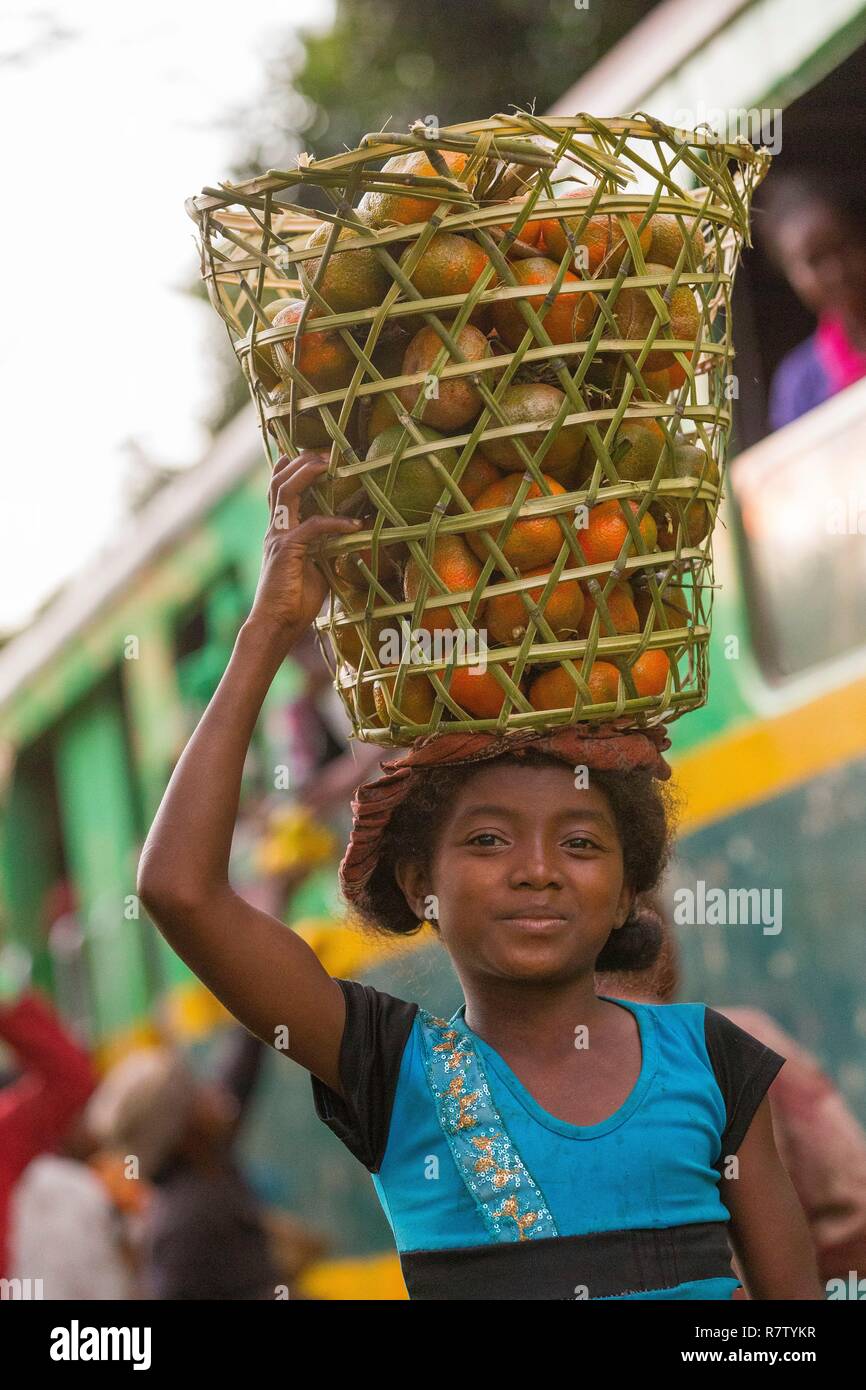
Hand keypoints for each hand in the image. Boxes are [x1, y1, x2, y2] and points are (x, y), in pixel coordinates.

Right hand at [248, 452, 362, 642]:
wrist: (278, 624)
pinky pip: (312, 527)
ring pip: (286, 493)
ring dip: (306, 474)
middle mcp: (275, 530)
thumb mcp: (316, 568)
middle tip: (323, 451)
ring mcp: (278, 538)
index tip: (310, 453)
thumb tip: (348, 538)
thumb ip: (326, 549)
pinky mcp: (287, 550)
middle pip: (279, 483)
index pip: (279, 492)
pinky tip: (354, 523)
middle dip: (299, 462)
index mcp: (280, 532)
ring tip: (328, 464)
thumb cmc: (296, 601)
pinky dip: (335, 522)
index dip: (290, 469)